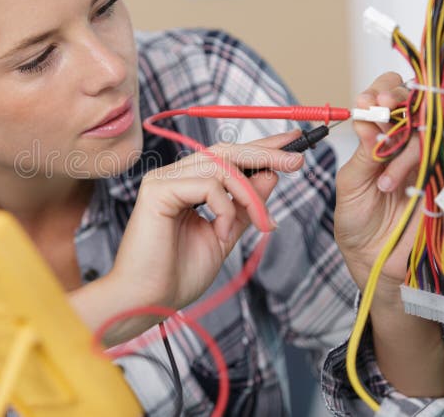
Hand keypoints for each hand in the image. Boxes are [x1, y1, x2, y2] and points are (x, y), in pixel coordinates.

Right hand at [111, 130, 305, 311]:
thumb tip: (271, 174)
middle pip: (225, 151)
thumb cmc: (177, 274)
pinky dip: (224, 207)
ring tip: (262, 220)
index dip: (261, 147)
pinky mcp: (157, 190)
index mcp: (187, 185)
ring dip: (249, 193)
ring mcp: (163, 180)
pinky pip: (206, 184)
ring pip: (220, 165)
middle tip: (296, 159)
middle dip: (265, 153)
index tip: (293, 142)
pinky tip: (223, 232)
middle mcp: (174, 176)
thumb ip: (245, 206)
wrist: (148, 301)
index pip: (228, 157)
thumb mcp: (225, 235)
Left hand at [334, 72, 419, 303]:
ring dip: (401, 146)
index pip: (387, 97)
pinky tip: (396, 182)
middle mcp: (404, 142)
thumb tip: (366, 117)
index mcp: (378, 136)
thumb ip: (362, 150)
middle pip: (415, 104)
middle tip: (381, 110)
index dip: (382, 90)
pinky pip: (442, 158)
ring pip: (427, 130)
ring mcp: (425, 158)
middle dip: (397, 103)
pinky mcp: (442, 178)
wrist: (372, 257)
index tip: (370, 98)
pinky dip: (416, 166)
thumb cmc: (358, 219)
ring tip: (381, 177)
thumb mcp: (350, 181)